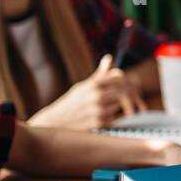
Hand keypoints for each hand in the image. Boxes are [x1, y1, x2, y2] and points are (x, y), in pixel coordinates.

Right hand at [31, 55, 145, 129]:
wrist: (57, 120)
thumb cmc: (73, 100)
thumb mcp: (84, 85)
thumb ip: (100, 74)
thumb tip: (109, 58)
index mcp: (94, 84)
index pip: (119, 77)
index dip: (122, 80)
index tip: (120, 84)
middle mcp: (97, 96)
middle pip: (123, 91)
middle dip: (123, 93)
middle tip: (120, 96)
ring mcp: (99, 110)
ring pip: (120, 105)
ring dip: (117, 105)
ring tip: (109, 106)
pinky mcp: (99, 123)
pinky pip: (114, 118)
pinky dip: (111, 116)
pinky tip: (103, 115)